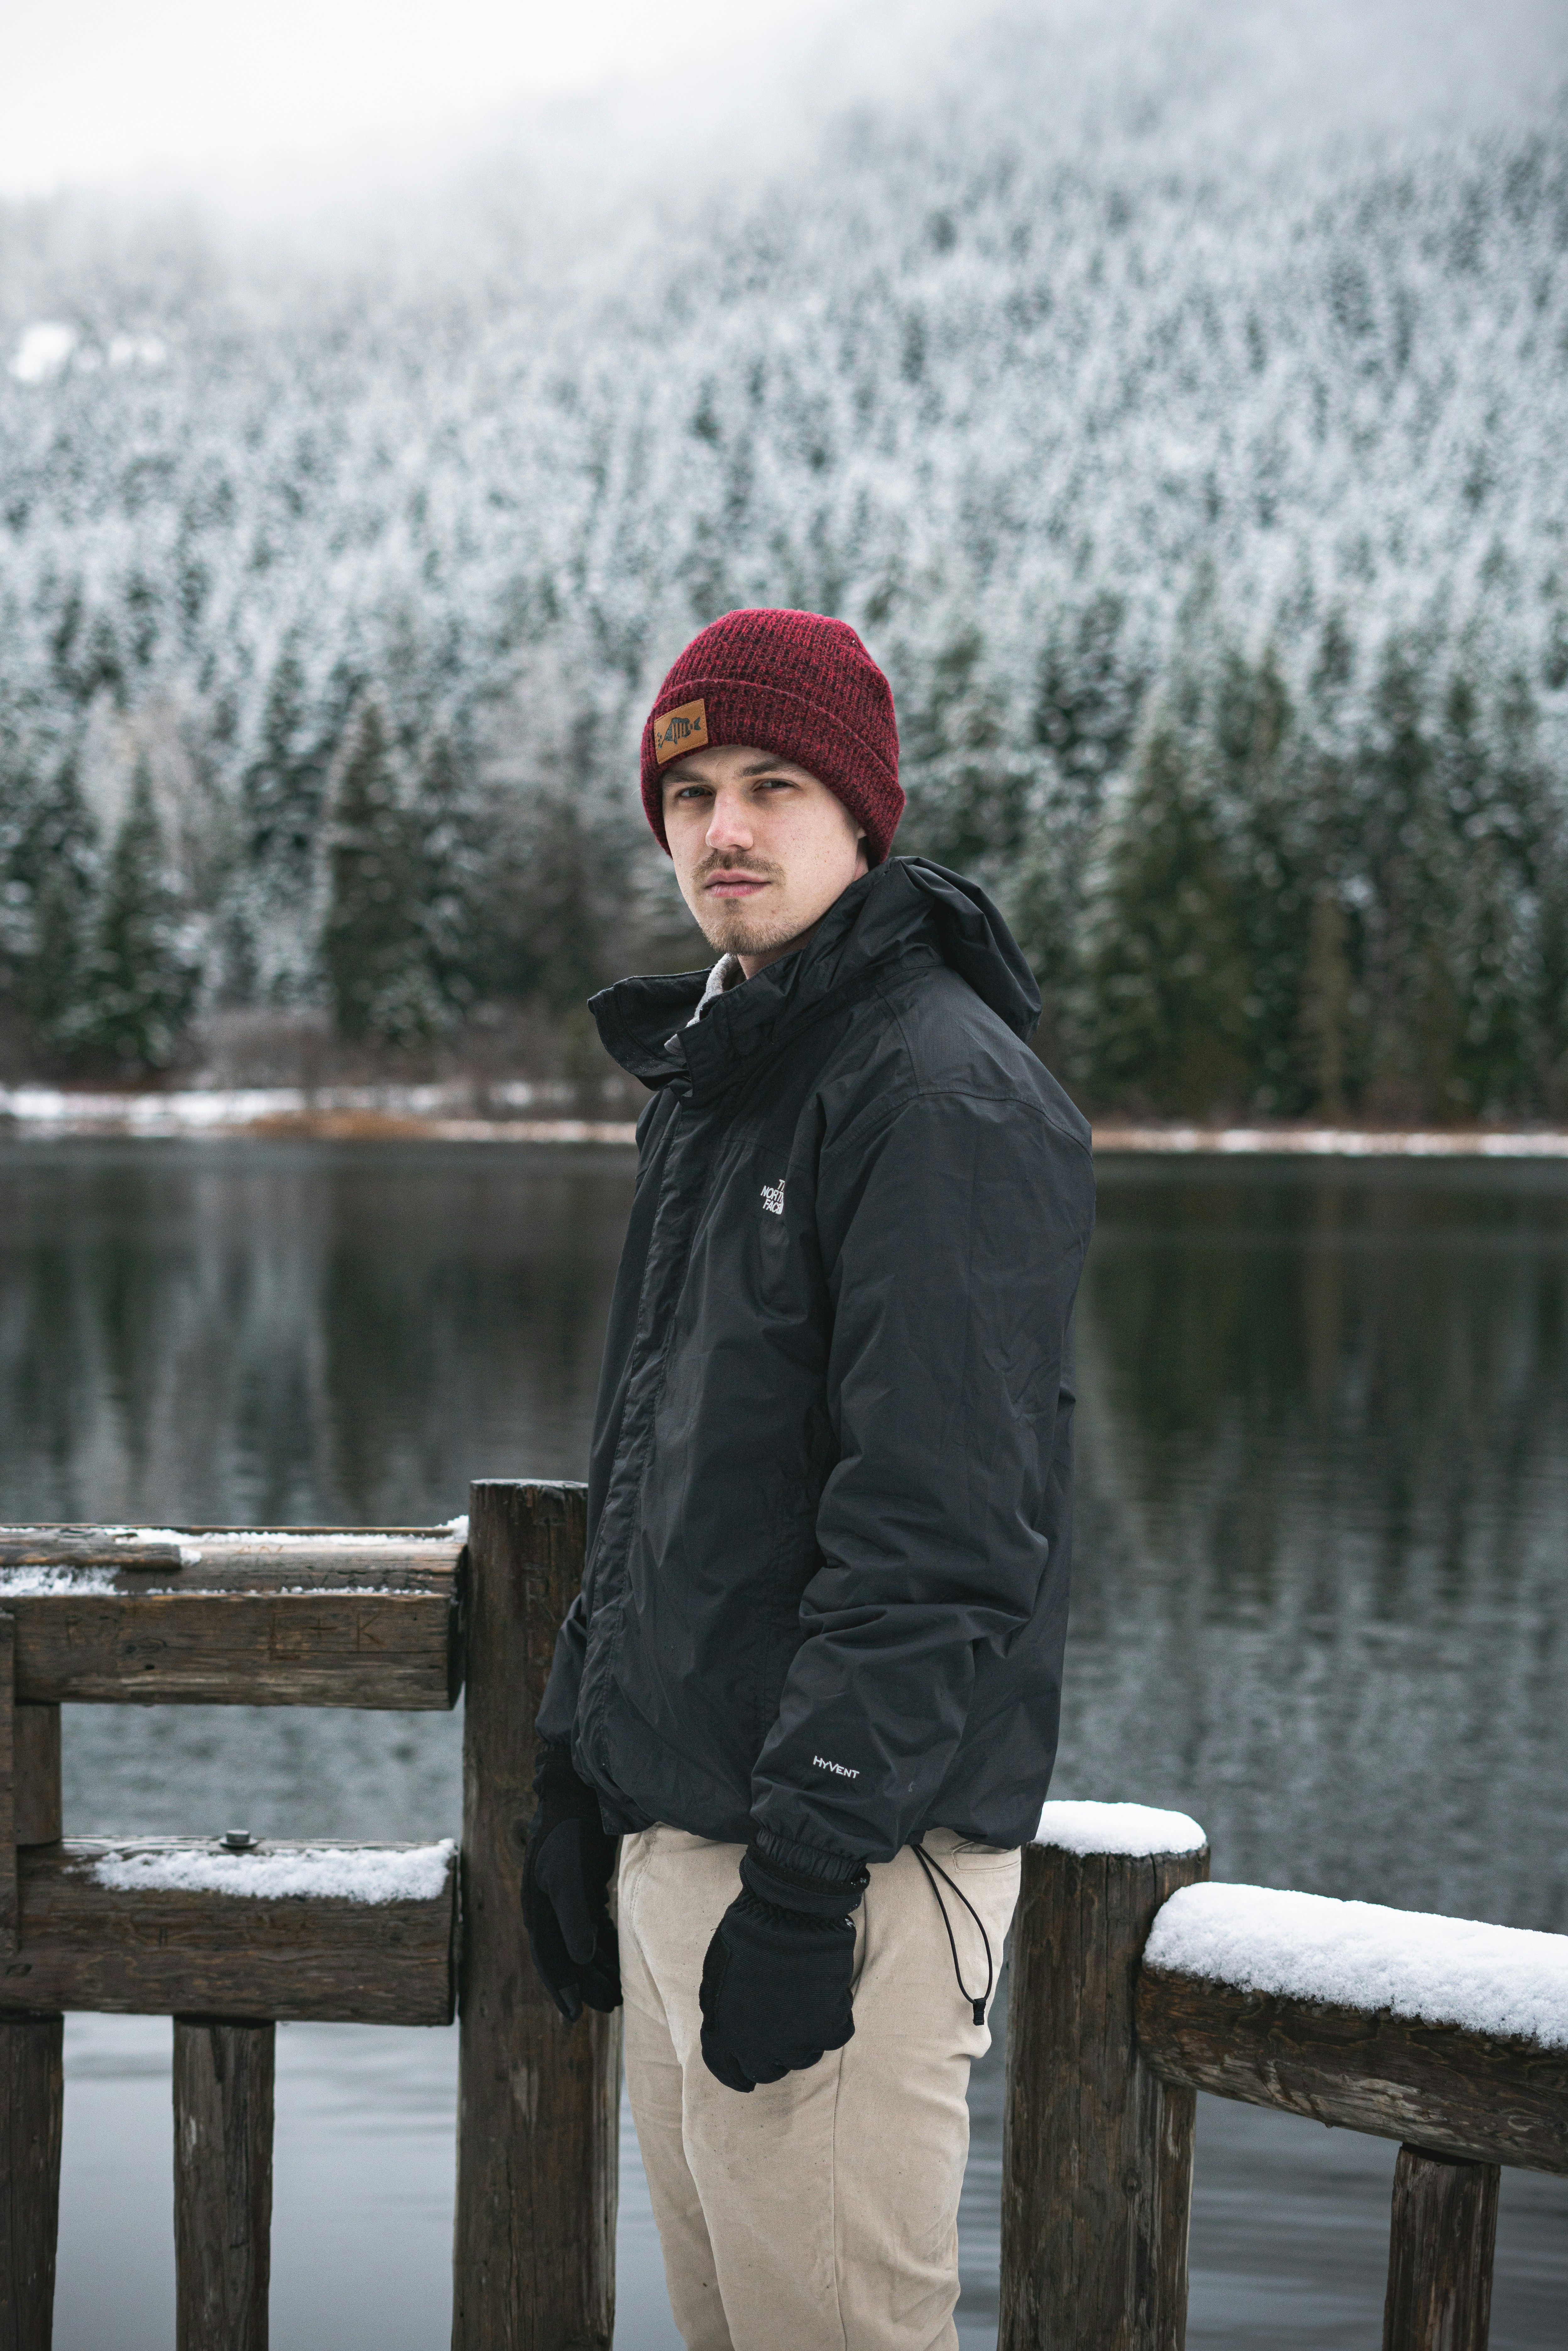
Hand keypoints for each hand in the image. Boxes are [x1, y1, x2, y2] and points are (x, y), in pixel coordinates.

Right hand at [522, 1743, 621, 2020]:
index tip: (573, 2018)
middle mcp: (547, 1906)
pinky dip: (604, 1943)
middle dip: (585, 1984)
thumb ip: (575, 1918)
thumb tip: (581, 1959)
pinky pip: (591, 1925)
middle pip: (565, 1956)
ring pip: (580, 1943)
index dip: (560, 1988)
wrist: (579, 1792)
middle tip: (609, 2007)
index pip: (548, 1958)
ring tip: (618, 1992)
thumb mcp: (570, 1876)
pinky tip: (618, 1957)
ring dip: (597, 1967)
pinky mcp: (582, 1885)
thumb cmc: (572, 1833)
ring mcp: (564, 1896)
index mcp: (538, 1908)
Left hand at [698, 1847, 865, 2091]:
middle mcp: (758, 2046)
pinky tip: (828, 1995)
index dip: (737, 2074)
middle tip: (782, 2029)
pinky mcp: (827, 2026)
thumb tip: (727, 2034)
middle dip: (773, 2055)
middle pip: (768, 2071)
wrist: (786, 1912)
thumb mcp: (717, 1975)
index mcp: (726, 2032)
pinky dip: (834, 2018)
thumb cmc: (747, 1934)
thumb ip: (721, 2012)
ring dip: (804, 2036)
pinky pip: (834, 2036)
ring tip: (804, 2001)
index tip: (746, 2077)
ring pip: (804, 2056)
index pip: (728, 2070)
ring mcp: (795, 2040)